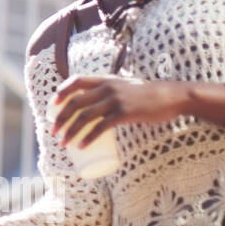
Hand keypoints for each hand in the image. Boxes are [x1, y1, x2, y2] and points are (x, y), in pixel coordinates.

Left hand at [49, 75, 189, 148]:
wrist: (171, 97)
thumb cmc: (147, 94)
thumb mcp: (125, 85)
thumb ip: (111, 89)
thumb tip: (97, 101)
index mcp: (105, 80)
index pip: (76, 81)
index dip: (62, 92)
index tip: (53, 105)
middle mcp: (107, 88)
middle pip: (76, 102)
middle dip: (61, 118)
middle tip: (54, 132)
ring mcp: (115, 100)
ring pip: (85, 117)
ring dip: (71, 131)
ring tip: (63, 143)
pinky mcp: (124, 113)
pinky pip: (101, 127)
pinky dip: (89, 137)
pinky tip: (82, 146)